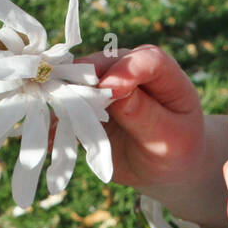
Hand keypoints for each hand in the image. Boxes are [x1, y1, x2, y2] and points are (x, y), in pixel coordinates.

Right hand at [47, 44, 206, 190]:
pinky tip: (51, 137)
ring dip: (63, 98)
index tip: (112, 90)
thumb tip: (115, 89)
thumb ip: (144, 114)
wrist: (164, 167)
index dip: (127, 71)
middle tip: (69, 102)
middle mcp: (130, 71)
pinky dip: (56, 119)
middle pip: (103, 64)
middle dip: (84, 82)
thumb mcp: (169, 139)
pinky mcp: (87, 105)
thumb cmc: (176, 150)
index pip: (147, 59)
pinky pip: (67, 107)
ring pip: (78, 82)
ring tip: (54, 119)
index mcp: (163, 74)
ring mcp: (105, 86)